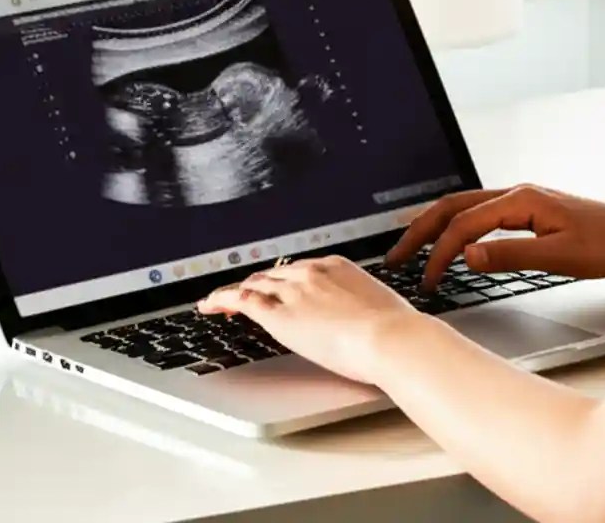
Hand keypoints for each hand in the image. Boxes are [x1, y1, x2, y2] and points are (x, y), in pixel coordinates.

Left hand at [196, 256, 425, 383]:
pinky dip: (221, 300)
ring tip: (218, 301)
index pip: (298, 269)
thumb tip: (366, 321)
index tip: (275, 286)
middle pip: (272, 274)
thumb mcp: (379, 307)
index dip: (281, 279)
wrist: (391, 338)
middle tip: (242, 295)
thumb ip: (363, 308)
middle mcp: (310, 272)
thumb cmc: (394, 330)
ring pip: (253, 285)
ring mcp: (292, 291)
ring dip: (234, 292)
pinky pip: (241, 301)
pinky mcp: (279, 314)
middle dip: (255, 284)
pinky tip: (210, 305)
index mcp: (336, 266)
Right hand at [386, 184, 604, 287]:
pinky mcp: (530, 212)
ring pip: (464, 207)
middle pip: (453, 206)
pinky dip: (456, 227)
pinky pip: (480, 213)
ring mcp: (523, 201)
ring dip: (434, 227)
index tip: (426, 281)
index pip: (463, 226)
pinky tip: (452, 243)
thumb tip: (467, 254)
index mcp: (521, 200)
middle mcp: (518, 194)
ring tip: (411, 248)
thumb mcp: (559, 257)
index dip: (438, 254)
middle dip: (419, 231)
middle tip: (395, 258)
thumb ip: (510, 255)